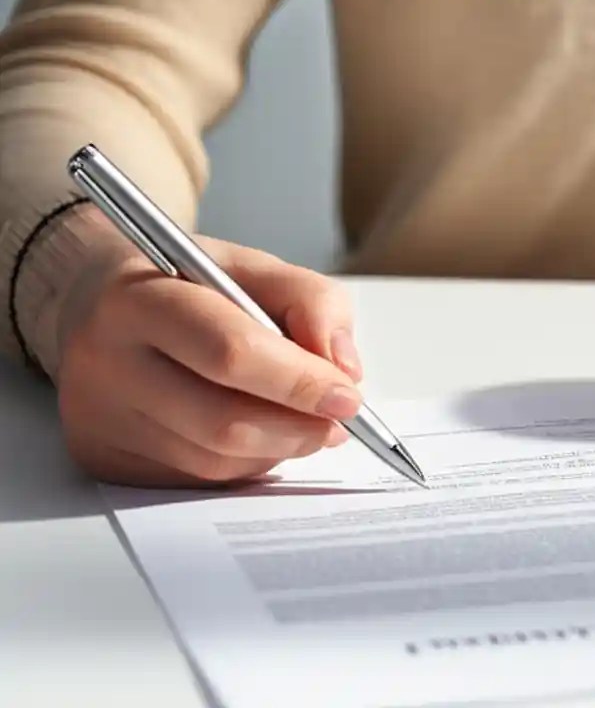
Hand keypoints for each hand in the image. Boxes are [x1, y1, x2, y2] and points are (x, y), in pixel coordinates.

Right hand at [53, 210, 365, 486]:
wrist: (95, 302)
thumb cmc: (185, 283)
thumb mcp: (252, 266)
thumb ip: (312, 303)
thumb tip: (344, 368)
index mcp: (138, 300)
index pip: (230, 353)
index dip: (300, 382)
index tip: (347, 395)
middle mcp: (106, 363)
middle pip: (223, 421)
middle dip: (298, 426)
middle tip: (337, 418)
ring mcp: (100, 419)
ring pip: (215, 461)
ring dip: (278, 447)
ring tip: (301, 420)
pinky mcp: (105, 458)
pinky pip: (198, 479)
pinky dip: (246, 462)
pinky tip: (257, 432)